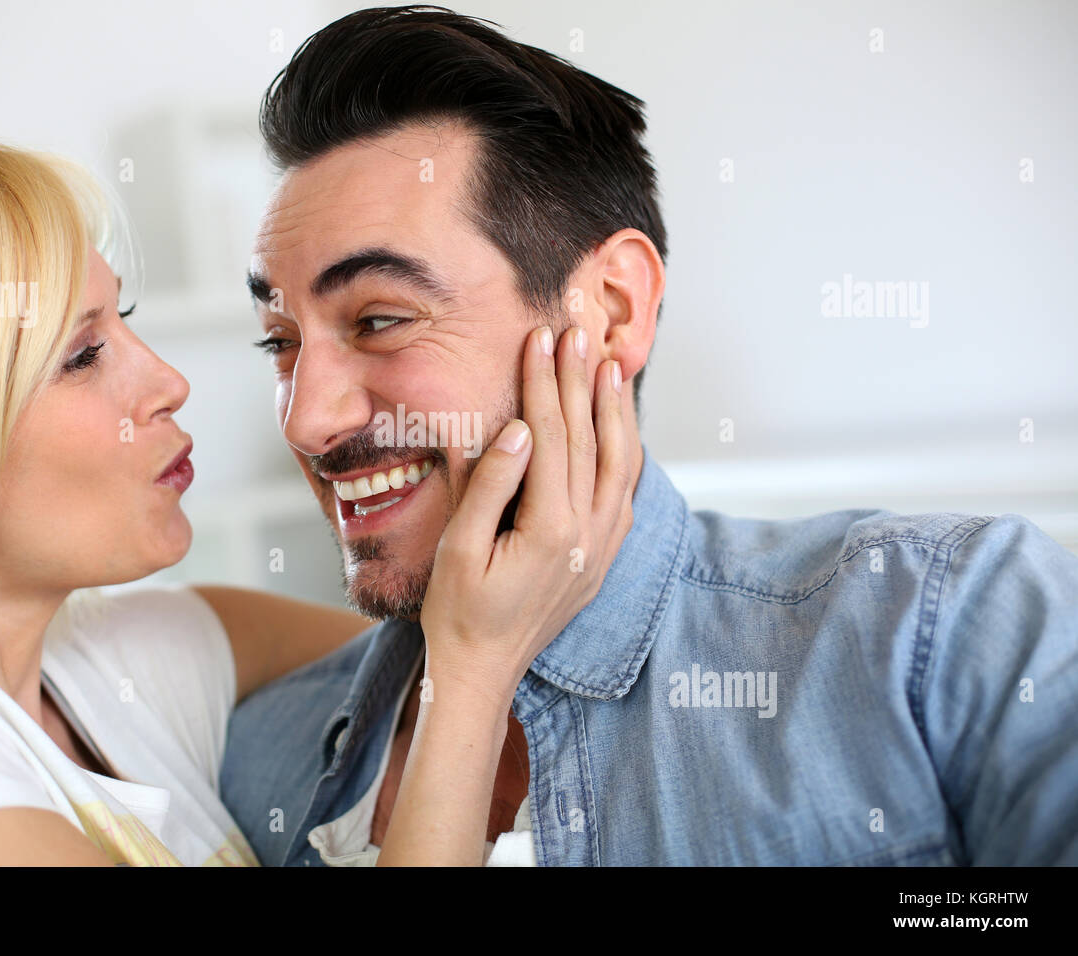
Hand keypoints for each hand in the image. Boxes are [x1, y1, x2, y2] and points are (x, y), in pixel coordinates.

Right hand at [419, 323, 638, 705]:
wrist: (482, 670)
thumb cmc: (458, 612)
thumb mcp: (458, 550)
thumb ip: (490, 487)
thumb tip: (520, 430)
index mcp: (550, 531)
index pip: (553, 437)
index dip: (545, 384)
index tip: (539, 339)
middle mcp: (588, 536)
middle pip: (591, 441)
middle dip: (582, 381)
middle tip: (576, 332)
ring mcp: (602, 548)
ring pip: (621, 464)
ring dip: (616, 411)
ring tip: (610, 365)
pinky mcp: (603, 556)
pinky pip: (624, 493)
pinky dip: (624, 452)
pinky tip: (619, 426)